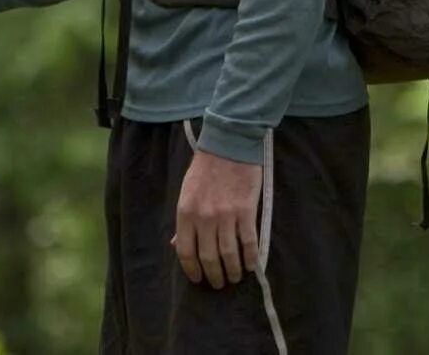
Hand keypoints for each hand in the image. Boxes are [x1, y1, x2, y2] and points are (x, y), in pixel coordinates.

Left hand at [174, 148, 261, 287]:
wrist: (229, 145)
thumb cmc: (206, 168)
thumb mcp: (187, 193)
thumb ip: (184, 221)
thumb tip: (177, 245)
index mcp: (186, 214)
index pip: (186, 252)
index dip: (192, 270)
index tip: (199, 279)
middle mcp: (204, 218)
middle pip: (208, 257)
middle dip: (214, 275)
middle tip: (219, 283)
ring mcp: (226, 215)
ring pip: (228, 253)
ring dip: (232, 270)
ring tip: (235, 278)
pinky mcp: (246, 210)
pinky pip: (248, 241)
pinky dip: (250, 257)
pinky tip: (251, 265)